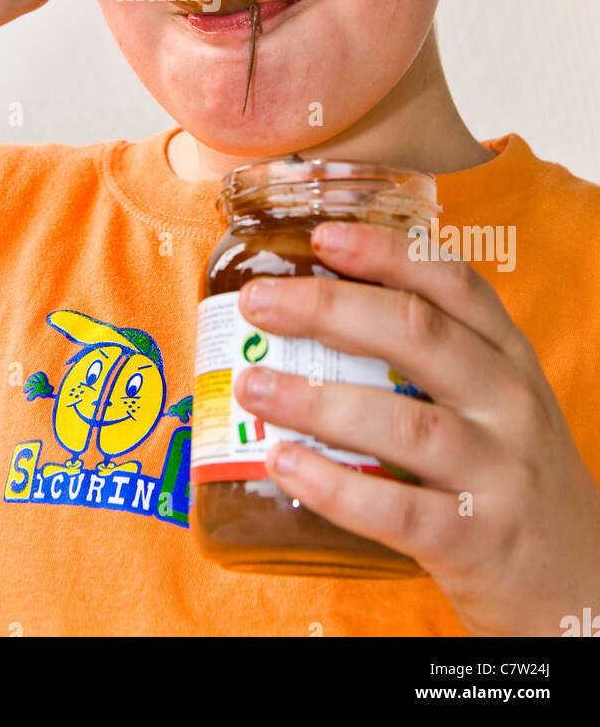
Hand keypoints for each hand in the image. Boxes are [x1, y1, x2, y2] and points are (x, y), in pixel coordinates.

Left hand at [234, 219, 599, 636]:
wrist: (580, 583)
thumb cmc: (512, 476)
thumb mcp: (496, 401)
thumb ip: (434, 357)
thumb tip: (315, 311)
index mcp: (508, 358)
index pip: (452, 283)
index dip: (386, 252)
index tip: (323, 236)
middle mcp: (509, 404)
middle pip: (416, 334)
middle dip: (328, 309)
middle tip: (258, 301)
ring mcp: (497, 473)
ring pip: (403, 422)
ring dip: (316, 399)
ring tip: (253, 385)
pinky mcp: (476, 541)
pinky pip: (397, 508)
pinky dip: (335, 485)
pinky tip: (284, 464)